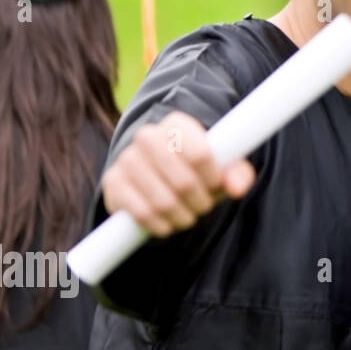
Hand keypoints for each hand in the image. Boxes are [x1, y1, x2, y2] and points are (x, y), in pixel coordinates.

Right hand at [100, 111, 255, 237]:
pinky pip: (141, 213)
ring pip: (162, 201)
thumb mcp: (221, 168)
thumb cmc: (197, 170)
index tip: (217, 187)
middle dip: (200, 201)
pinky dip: (161, 225)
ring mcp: (126, 159)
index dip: (213, 178)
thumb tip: (238, 188)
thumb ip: (236, 173)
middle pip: (183, 181)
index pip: (200, 154)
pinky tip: (169, 223)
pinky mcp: (112, 182)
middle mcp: (147, 136)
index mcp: (177, 125)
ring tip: (189, 215)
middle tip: (204, 206)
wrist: (156, 175)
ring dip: (182, 216)